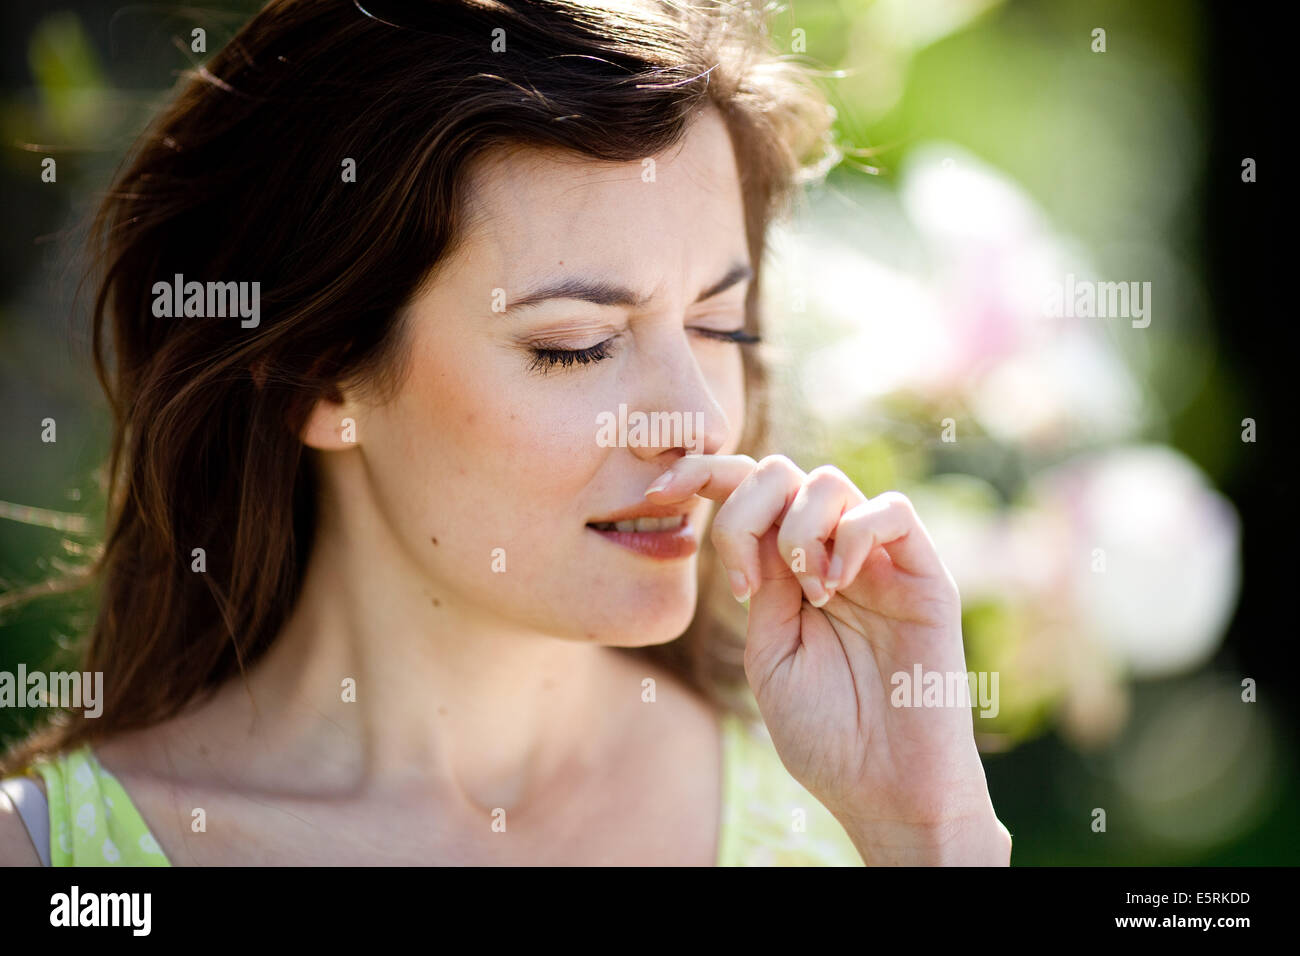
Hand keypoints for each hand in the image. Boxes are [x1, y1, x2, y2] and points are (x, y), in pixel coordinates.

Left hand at [646, 453, 1010, 864]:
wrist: (887, 792)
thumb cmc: (826, 734)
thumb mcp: (770, 652)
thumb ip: (763, 584)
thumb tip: (759, 527)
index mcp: (789, 572)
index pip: (747, 494)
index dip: (700, 474)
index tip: (658, 491)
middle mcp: (832, 555)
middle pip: (780, 473)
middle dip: (743, 507)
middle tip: (745, 579)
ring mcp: (879, 563)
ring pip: (829, 482)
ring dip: (797, 529)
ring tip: (807, 594)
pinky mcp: (925, 578)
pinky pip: (891, 512)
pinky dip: (852, 534)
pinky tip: (836, 588)